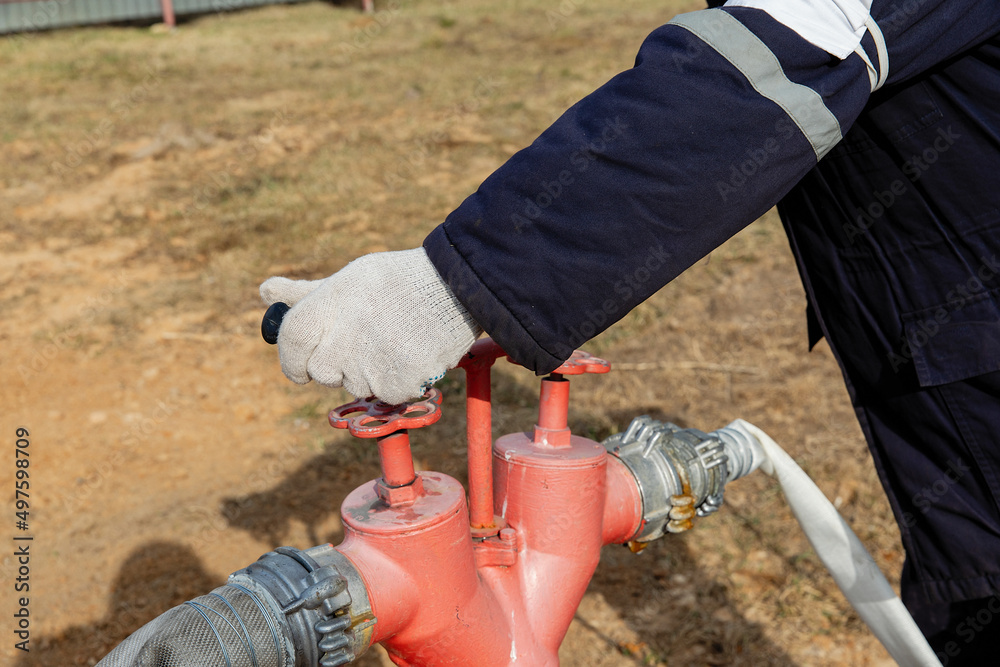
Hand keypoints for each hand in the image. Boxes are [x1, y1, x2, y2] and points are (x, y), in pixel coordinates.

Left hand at [260, 248, 481, 403]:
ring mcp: (370, 362)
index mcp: (329, 303)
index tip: (299, 368)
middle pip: (320, 371)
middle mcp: (344, 335)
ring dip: (370, 373)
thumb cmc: (398, 281)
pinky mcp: (396, 383)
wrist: (457, 287)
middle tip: (365, 344)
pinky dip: (397, 382)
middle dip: (336, 365)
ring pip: (355, 385)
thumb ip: (307, 294)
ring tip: (396, 341)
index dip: (291, 358)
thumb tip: (266, 292)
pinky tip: (411, 354)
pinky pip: (385, 395)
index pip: (292, 340)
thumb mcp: (350, 279)